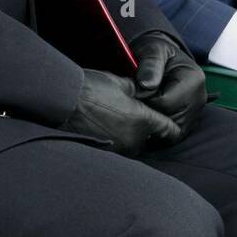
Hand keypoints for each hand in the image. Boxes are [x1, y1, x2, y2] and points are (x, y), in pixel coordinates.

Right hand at [63, 69, 182, 155]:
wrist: (64, 102)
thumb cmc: (93, 89)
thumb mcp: (121, 83)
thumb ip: (139, 91)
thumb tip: (144, 92)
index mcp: (143, 121)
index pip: (170, 131)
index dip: (172, 127)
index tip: (172, 126)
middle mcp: (133, 139)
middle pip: (150, 140)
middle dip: (147, 130)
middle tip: (137, 117)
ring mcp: (118, 149)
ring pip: (133, 145)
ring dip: (130, 137)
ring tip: (118, 121)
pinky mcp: (103, 152)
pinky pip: (117, 149)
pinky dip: (115, 140)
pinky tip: (105, 128)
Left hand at [131, 30, 208, 133]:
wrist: (161, 57)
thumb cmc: (155, 52)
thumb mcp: (152, 50)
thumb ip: (150, 65)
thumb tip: (147, 85)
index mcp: (194, 79)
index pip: (166, 103)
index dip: (145, 100)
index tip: (135, 90)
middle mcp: (199, 98)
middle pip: (170, 121)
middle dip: (149, 113)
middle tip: (136, 100)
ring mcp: (195, 112)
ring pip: (172, 133)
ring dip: (153, 124)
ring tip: (142, 107)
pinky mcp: (189, 122)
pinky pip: (173, 136)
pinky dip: (159, 131)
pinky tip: (148, 117)